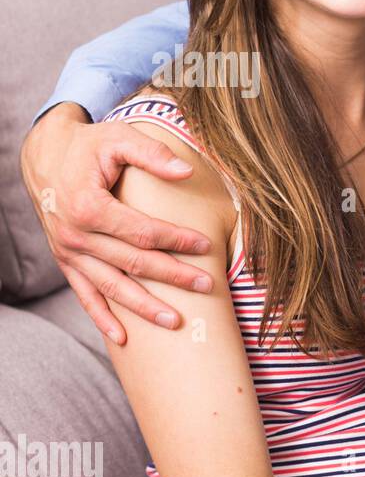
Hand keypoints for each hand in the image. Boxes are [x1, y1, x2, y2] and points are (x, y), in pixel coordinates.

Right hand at [19, 105, 213, 343]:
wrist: (45, 155)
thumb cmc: (89, 146)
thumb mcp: (119, 137)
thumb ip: (153, 153)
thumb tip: (188, 171)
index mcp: (89, 206)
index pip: (142, 232)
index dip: (177, 240)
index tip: (207, 245)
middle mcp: (75, 235)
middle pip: (132, 263)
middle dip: (172, 276)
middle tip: (207, 285)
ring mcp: (69, 252)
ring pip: (111, 286)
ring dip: (143, 307)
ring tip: (176, 322)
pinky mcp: (66, 261)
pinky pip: (85, 295)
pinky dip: (102, 318)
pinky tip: (123, 338)